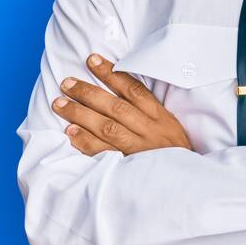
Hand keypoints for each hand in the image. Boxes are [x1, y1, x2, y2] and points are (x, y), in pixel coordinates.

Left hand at [52, 53, 192, 155]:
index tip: (92, 60)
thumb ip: (147, 110)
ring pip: (107, 127)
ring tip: (59, 103)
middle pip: (115, 107)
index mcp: (159, 117)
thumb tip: (118, 87)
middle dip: (88, 92)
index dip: (112, 73)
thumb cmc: (174, 152)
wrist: (185, 184)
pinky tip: (70, 132)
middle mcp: (149, 130)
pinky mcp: (130, 168)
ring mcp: (139, 150)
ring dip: (81, 114)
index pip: (133, 89)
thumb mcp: (168, 126)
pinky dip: (86, 142)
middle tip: (66, 83)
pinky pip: (104, 153)